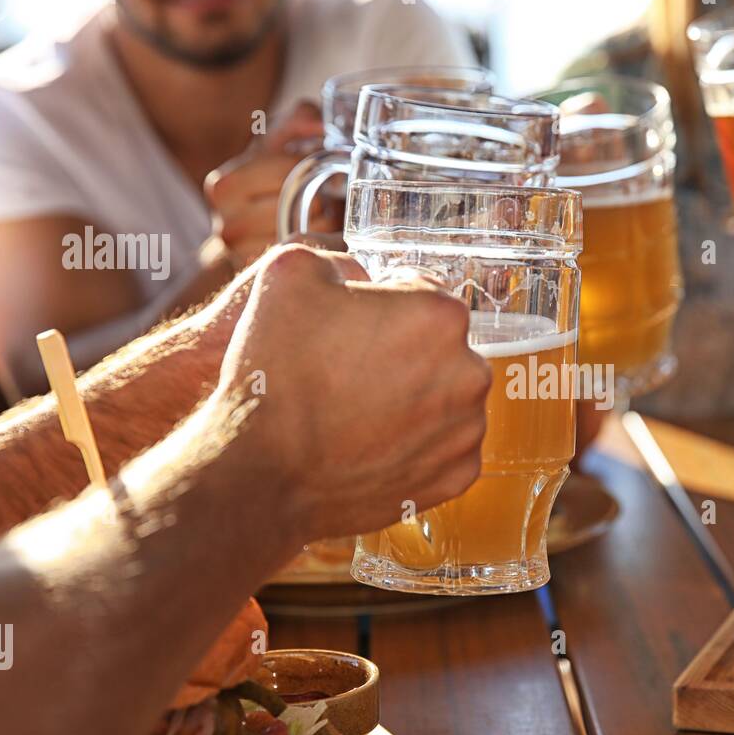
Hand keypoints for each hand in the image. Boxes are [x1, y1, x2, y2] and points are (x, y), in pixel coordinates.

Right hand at [203, 101, 331, 270]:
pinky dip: (319, 243)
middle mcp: (226, 225)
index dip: (309, 165)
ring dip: (324, 221)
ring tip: (317, 216)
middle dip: (318, 195)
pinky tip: (312, 235)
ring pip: (306, 231)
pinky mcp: (263, 277)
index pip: (286, 169)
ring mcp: (245, 259)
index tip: (314, 168)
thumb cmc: (262, 183)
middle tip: (320, 195)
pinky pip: (305, 254)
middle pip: (297, 202)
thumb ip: (297, 121)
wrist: (244, 234)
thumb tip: (319, 123)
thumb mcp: (273, 145)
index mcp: (222, 186)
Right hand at [211, 244, 491, 541]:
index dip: (383, 304)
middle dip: (404, 350)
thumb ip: (337, 259)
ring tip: (359, 410)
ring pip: (447, 397)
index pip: (423, 291)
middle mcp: (470, 372)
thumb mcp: (288, 274)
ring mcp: (467, 429)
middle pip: (442, 346)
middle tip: (351, 370)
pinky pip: (445, 446)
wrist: (263, 475)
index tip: (354, 326)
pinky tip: (374, 443)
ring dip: (414, 397)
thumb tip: (357, 275)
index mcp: (441, 315)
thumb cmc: (275, 374)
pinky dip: (417, 444)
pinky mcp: (457, 475)